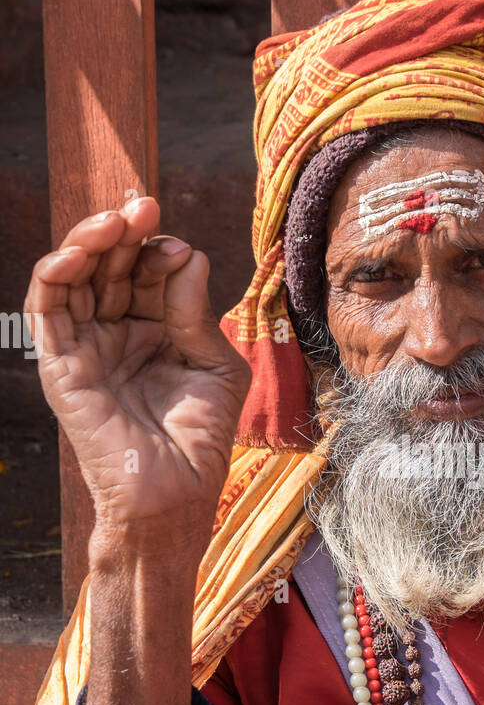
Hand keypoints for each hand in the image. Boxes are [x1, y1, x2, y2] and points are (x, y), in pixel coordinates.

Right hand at [23, 196, 250, 539]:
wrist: (175, 496)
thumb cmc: (201, 440)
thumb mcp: (216, 366)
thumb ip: (195, 311)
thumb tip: (185, 252)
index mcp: (155, 331)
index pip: (148, 272)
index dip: (158, 249)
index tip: (179, 247)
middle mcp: (117, 333)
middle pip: (111, 265)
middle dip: (124, 233)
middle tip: (143, 207)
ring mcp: (86, 348)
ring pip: (75, 277)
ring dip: (88, 241)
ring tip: (115, 220)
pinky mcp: (61, 367)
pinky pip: (46, 310)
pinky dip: (55, 274)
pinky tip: (76, 252)